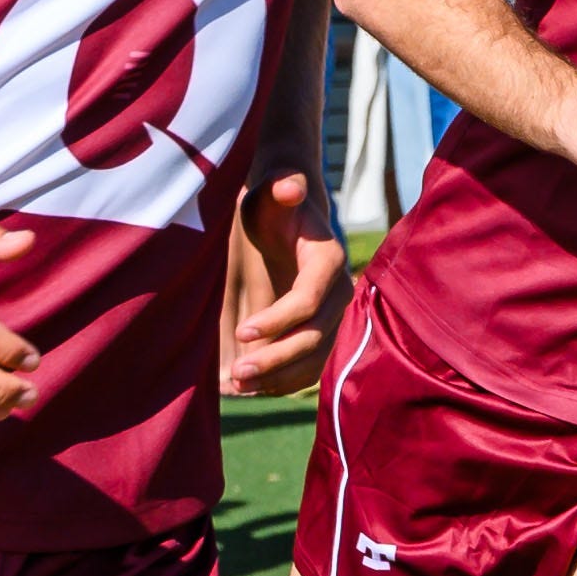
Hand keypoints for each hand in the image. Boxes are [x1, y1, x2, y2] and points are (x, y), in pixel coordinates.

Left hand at [220, 173, 341, 398]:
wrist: (290, 219)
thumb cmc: (274, 204)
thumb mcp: (273, 189)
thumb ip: (282, 186)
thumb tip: (288, 188)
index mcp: (327, 259)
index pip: (308, 298)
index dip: (278, 319)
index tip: (241, 331)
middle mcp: (338, 291)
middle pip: (314, 336)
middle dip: (276, 359)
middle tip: (237, 375)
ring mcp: (333, 315)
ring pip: (314, 357)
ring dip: (279, 377)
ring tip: (240, 387)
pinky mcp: (323, 331)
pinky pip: (310, 365)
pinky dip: (285, 380)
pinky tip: (256, 389)